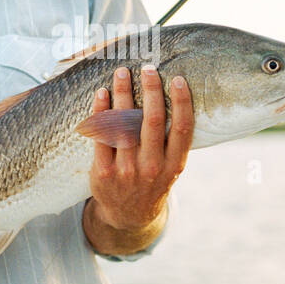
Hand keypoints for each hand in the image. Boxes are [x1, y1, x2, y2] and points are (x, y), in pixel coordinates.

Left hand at [83, 64, 192, 252]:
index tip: (178, 79)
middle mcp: (152, 168)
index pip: (182, 129)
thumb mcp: (171, 167)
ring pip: (125, 125)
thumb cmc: (152, 180)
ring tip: (122, 72)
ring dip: (123, 94)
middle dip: (151, 91)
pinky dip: (101, 112)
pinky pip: (101, 136)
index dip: (183, 102)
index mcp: (174, 165)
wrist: (128, 215)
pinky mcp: (103, 172)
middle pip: (153, 122)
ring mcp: (126, 171)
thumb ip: (172, 140)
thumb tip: (170, 95)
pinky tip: (102, 93)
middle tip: (148, 68)